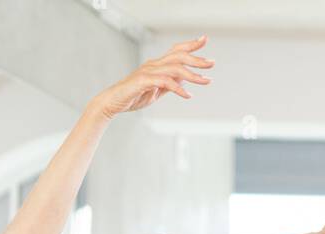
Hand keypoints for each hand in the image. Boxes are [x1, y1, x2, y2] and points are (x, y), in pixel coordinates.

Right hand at [96, 36, 212, 117]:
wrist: (113, 102)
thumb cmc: (132, 97)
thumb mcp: (156, 91)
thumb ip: (169, 85)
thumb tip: (183, 82)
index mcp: (157, 65)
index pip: (176, 50)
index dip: (190, 44)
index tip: (205, 40)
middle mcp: (153, 64)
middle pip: (179, 56)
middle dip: (197, 59)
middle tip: (212, 64)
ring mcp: (148, 72)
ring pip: (175, 68)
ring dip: (192, 75)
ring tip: (206, 81)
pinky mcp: (143, 81)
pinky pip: (164, 82)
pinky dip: (178, 88)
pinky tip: (188, 95)